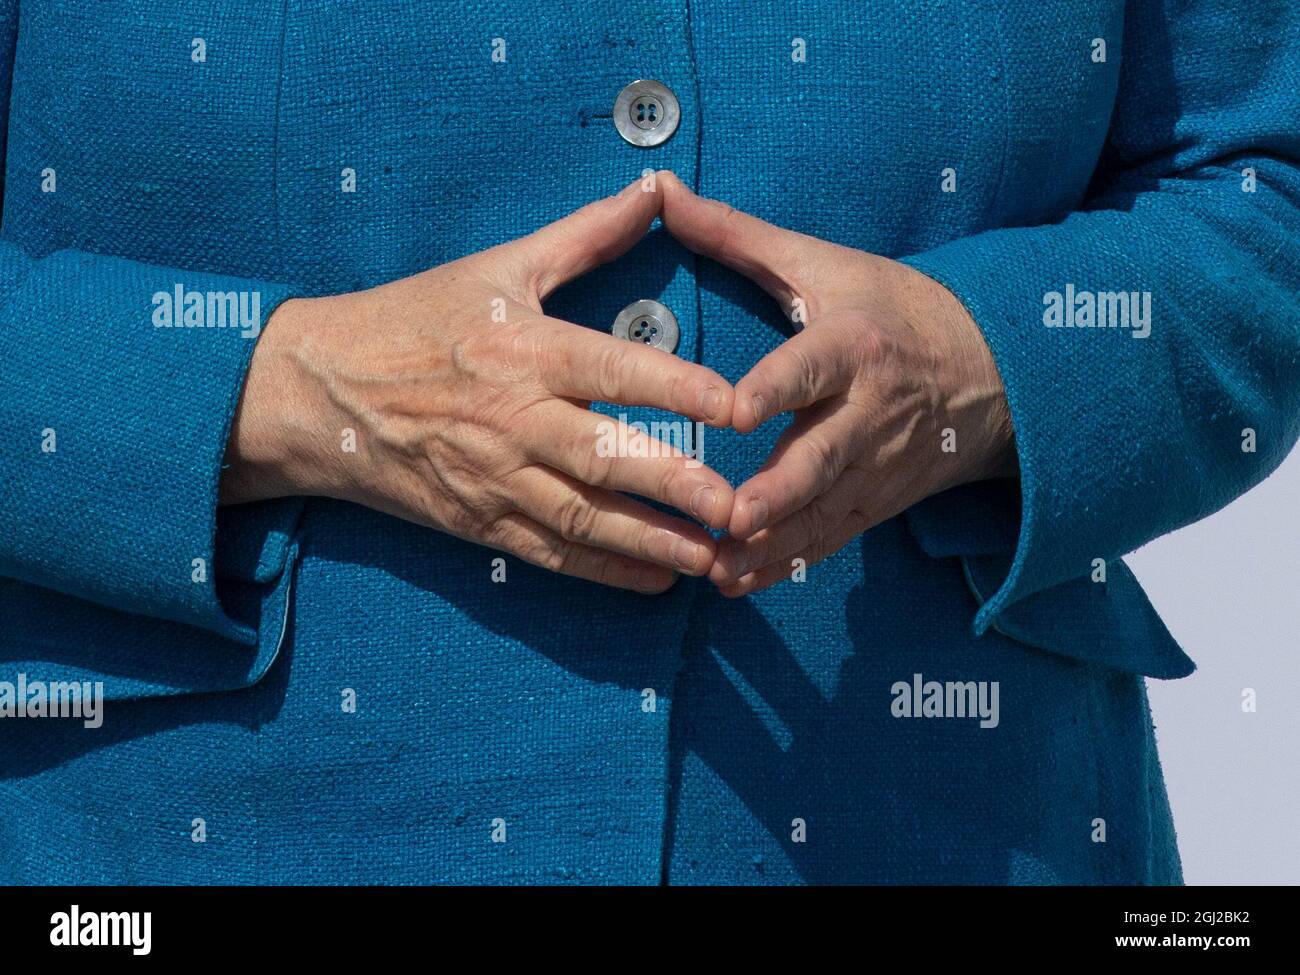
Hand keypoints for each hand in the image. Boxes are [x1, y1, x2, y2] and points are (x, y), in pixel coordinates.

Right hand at [222, 179, 735, 592]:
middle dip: (672, 485)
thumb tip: (654, 191)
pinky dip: (601, 572)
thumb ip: (585, 235)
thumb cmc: (413, 320)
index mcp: (523, 350)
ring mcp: (492, 477)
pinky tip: (655, 582)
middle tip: (735, 506)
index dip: (676, 388)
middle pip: (602, 458)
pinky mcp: (477, 521)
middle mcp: (512, 418)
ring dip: (648, 542)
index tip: (736, 407)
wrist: (319, 392)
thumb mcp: (497, 266)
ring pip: (581, 518)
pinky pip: (547, 553)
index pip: (611, 370)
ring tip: (710, 558)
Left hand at [657, 173, 1014, 596]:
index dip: (774, 388)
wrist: (989, 369)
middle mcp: (867, 410)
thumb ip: (734, 235)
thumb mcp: (822, 263)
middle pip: (822, 457)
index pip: (809, 367)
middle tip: (730, 517)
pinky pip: (831, 538)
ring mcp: (876, 464)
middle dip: (778, 492)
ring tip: (717, 571)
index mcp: (851, 344)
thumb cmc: (889, 307)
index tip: (732, 410)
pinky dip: (786, 563)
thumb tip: (659, 192)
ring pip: (823, 511)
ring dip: (771, 544)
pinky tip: (738, 582)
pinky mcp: (876, 500)